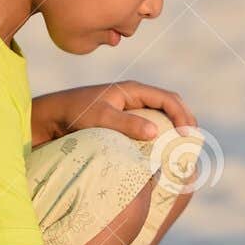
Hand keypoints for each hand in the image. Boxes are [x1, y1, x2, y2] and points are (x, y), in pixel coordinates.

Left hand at [32, 83, 195, 145]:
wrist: (52, 118)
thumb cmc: (73, 115)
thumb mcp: (99, 118)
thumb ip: (126, 123)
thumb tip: (155, 132)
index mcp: (132, 90)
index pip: (168, 99)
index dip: (182, 115)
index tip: (188, 136)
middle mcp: (135, 97)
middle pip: (170, 105)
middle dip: (185, 121)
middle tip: (192, 144)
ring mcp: (130, 110)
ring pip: (162, 117)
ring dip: (175, 130)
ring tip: (183, 150)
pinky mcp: (124, 123)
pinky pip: (150, 127)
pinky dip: (161, 138)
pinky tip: (163, 154)